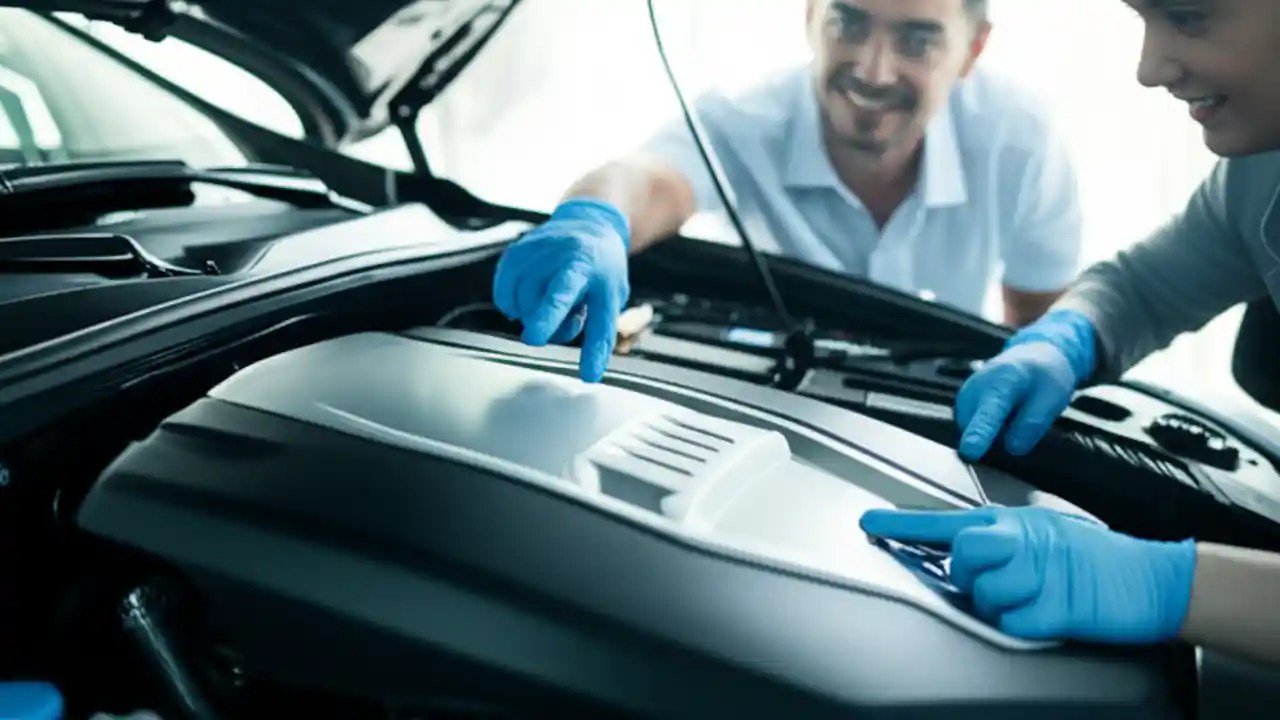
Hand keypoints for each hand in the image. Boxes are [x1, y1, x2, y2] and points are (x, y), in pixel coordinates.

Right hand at [493, 199, 629, 382]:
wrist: (590, 226)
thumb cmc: (603, 269)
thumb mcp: (610, 302)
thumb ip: (600, 340)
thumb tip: (589, 376)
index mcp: (581, 265)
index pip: (560, 293)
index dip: (547, 317)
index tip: (533, 338)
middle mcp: (551, 253)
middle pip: (534, 308)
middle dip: (551, 324)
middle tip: (574, 314)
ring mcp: (528, 250)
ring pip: (516, 304)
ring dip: (533, 313)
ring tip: (555, 299)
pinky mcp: (512, 253)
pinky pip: (503, 295)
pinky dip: (515, 304)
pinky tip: (534, 296)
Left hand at [860, 506, 1195, 643]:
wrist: (1150, 578)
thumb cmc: (1095, 558)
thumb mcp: (1043, 532)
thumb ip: (1000, 538)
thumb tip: (960, 549)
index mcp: (1014, 521)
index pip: (945, 520)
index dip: (903, 523)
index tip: (869, 522)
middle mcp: (1021, 540)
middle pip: (962, 554)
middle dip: (969, 572)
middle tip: (999, 578)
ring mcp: (1038, 573)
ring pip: (983, 594)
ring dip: (1001, 604)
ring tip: (1033, 595)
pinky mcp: (1054, 608)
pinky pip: (1011, 623)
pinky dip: (1023, 625)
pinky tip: (1046, 611)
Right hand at [955, 309, 1097, 459]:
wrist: (1034, 356)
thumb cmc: (1045, 375)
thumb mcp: (1053, 398)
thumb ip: (1032, 424)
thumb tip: (1012, 448)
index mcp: (1002, 382)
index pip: (988, 414)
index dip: (979, 435)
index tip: (970, 452)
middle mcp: (975, 387)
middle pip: (977, 426)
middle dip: (997, 436)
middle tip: (1024, 416)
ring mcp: (965, 394)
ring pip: (973, 429)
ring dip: (993, 432)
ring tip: (1014, 410)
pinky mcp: (962, 402)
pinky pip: (972, 426)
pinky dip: (988, 427)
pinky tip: (1003, 413)